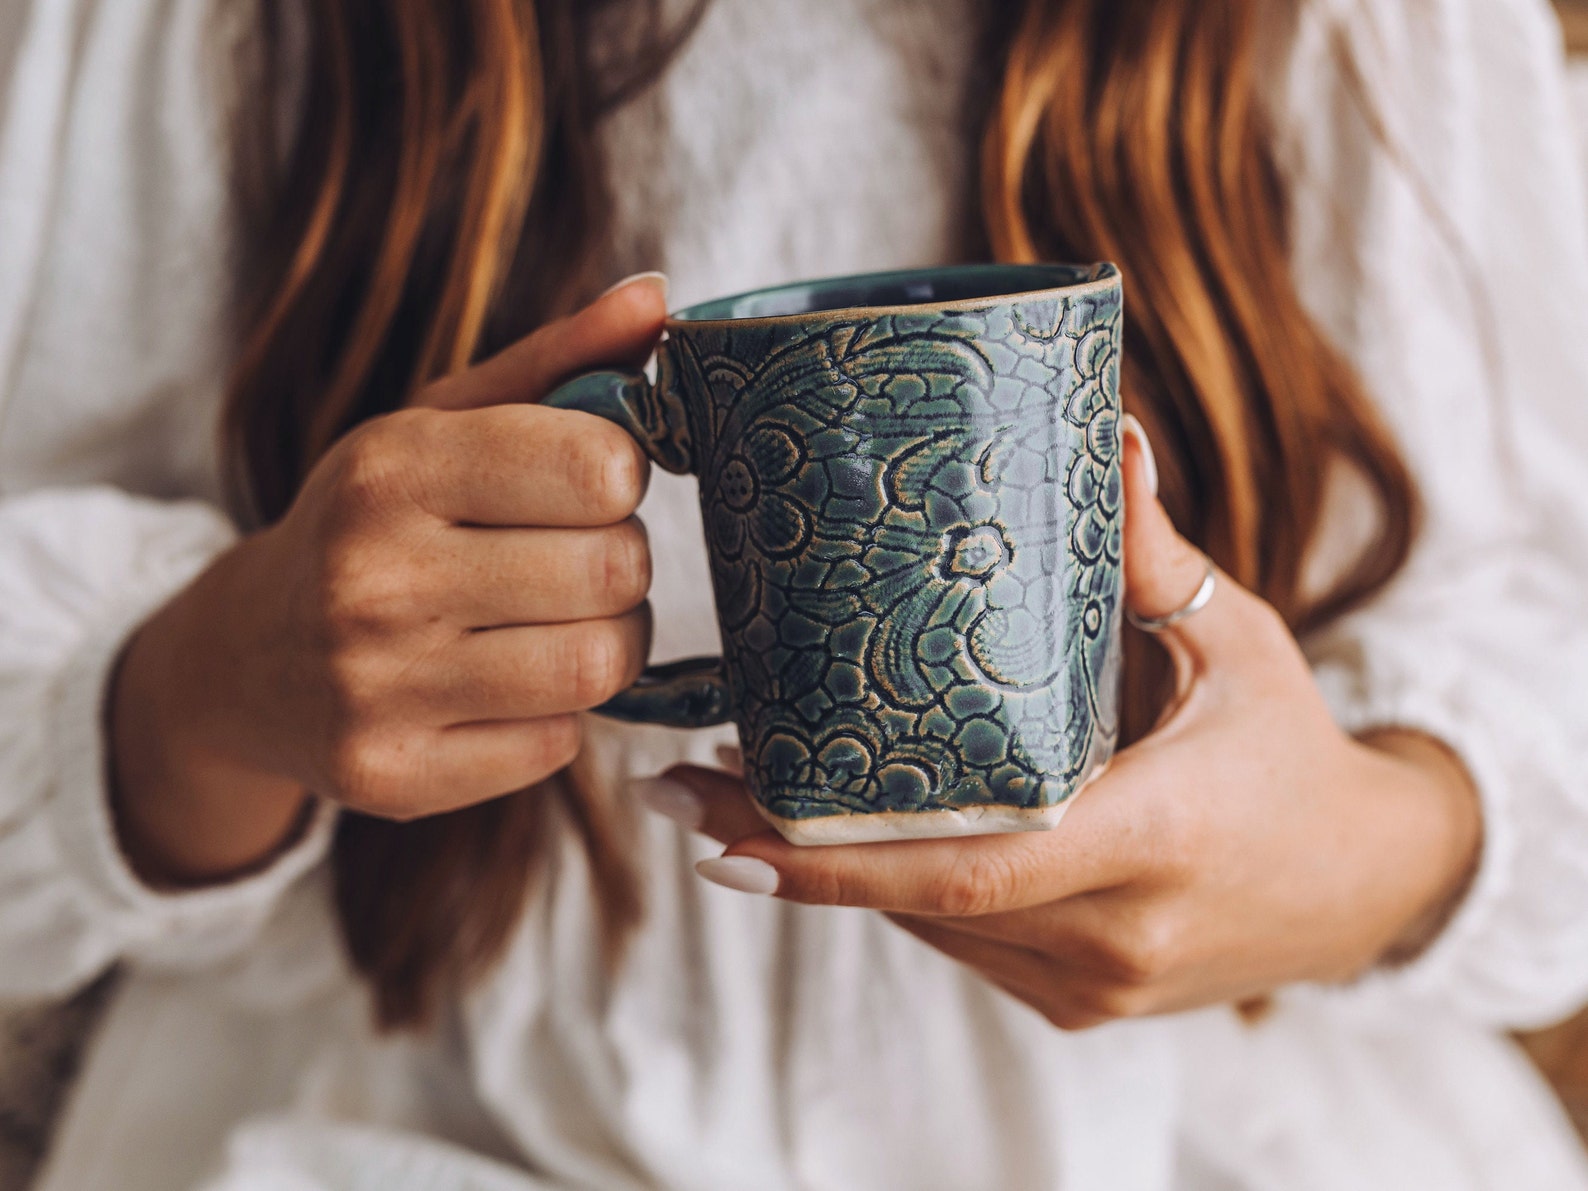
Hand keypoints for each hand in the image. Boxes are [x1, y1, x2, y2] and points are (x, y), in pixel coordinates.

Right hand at [111, 276, 668, 884]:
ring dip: (609, 642)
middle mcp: (374, 579)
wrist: (246, 658)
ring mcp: (376, 689)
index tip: (588, 483)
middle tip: (575, 560)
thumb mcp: (442, 424)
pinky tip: (505, 688)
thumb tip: (661, 297)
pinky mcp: (392, 779)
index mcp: (391, 469)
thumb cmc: (374, 521)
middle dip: (620, 563)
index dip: (620, 477)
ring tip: (562, 623)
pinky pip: (556, 746)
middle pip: (615, 569)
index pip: (600, 464)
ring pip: (598, 666)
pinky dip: (556, 717)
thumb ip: (559, 362)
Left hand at [664, 427, 1481, 1027]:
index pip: (973, 865)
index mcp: (1163, 834)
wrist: (1366, 888)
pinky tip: (826, 833)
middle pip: (920, 904)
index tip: (722, 829)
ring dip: (825, 868)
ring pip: (930, 931)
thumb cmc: (1295, 750)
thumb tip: (1111, 434)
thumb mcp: (1236, 642)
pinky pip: (964, 947)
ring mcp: (1097, 982)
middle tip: (678, 784)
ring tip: (724, 791)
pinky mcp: (1083, 1000)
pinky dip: (891, 892)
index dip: (838, 859)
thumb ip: (1156, 554)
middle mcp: (1120, 929)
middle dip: (787, 852)